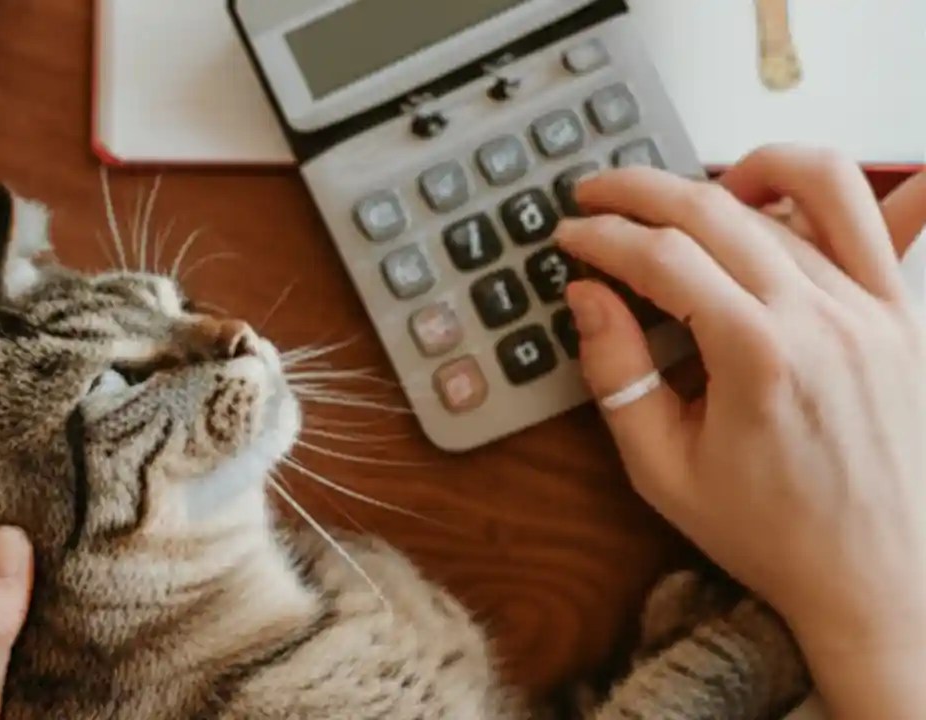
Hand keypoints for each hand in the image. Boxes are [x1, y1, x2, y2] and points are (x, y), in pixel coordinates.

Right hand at [555, 147, 925, 718]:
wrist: (877, 578)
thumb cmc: (772, 533)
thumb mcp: (662, 470)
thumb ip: (616, 376)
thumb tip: (587, 298)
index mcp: (758, 359)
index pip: (663, 258)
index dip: (604, 237)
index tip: (572, 237)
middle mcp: (822, 318)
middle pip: (718, 209)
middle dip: (643, 190)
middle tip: (598, 194)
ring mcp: (874, 309)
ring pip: (804, 194)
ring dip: (736, 171)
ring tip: (693, 190)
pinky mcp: (904, 314)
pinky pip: (888, 222)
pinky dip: (862, 188)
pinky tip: (823, 181)